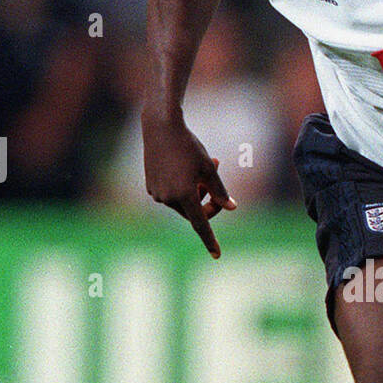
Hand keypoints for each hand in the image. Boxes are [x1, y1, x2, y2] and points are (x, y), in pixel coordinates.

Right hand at [143, 113, 235, 257]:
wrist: (160, 127)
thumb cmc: (188, 146)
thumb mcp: (209, 168)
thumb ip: (220, 191)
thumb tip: (231, 208)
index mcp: (185, 195)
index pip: (201, 224)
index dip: (210, 240)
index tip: (217, 255)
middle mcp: (168, 198)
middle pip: (195, 211)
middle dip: (208, 199)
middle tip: (218, 172)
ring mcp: (158, 194)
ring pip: (184, 202)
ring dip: (196, 189)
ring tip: (207, 160)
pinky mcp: (151, 187)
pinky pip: (172, 194)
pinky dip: (182, 186)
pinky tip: (182, 164)